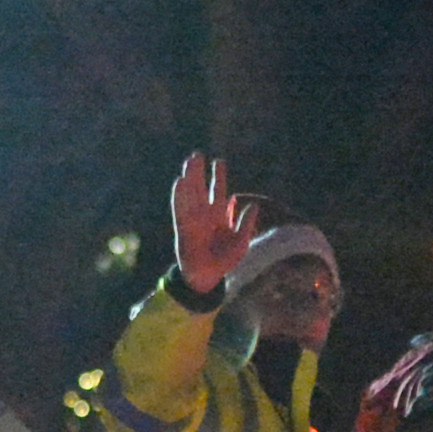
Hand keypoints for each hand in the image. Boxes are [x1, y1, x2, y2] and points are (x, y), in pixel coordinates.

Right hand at [171, 152, 258, 294]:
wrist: (207, 277)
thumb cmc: (225, 261)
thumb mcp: (241, 242)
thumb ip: (246, 224)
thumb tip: (253, 205)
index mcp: (219, 216)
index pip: (218, 191)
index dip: (218, 176)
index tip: (218, 161)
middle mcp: (204, 214)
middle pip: (201, 188)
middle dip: (200, 172)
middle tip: (196, 154)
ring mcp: (193, 219)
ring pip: (190, 194)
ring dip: (189, 179)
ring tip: (189, 162)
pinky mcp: (184, 226)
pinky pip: (180, 208)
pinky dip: (180, 195)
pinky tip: (180, 181)